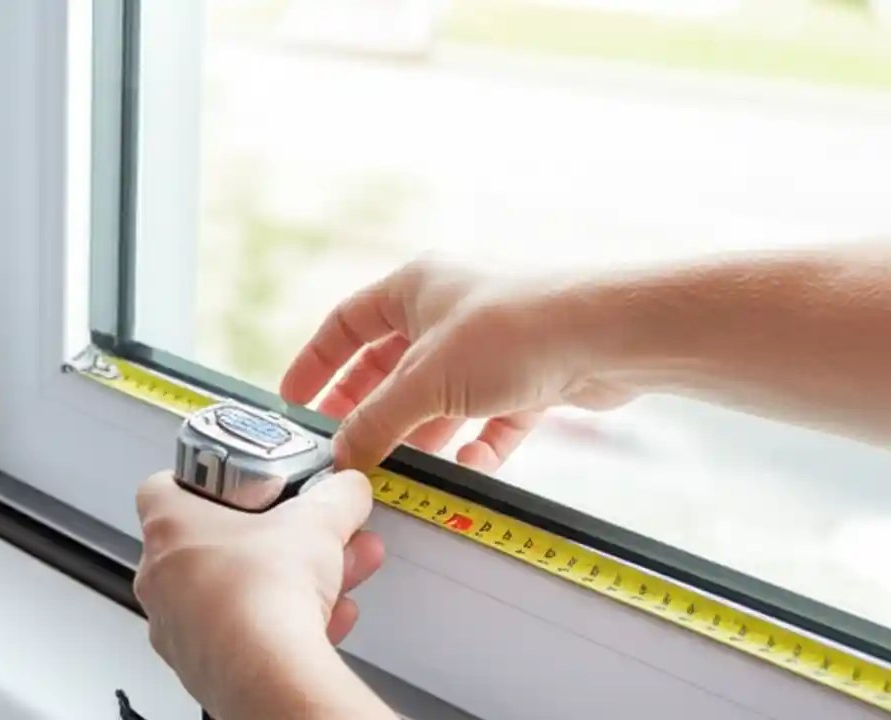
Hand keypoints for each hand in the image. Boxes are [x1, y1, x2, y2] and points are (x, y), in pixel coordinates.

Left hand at [134, 470, 391, 719]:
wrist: (267, 673)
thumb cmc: (265, 592)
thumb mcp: (318, 521)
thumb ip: (337, 495)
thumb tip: (348, 489)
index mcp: (169, 527)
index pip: (165, 486)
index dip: (205, 479)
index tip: (241, 481)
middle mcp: (161, 577)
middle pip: (215, 542)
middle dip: (272, 537)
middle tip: (307, 534)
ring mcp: (177, 625)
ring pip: (234, 591)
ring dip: (285, 581)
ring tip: (337, 576)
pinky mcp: (201, 665)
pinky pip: (242, 633)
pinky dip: (281, 624)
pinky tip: (327, 618)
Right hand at [281, 258, 634, 471]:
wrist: (608, 336)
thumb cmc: (513, 330)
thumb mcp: (425, 380)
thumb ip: (376, 422)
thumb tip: (342, 455)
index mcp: (414, 288)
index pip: (346, 324)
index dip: (316, 362)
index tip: (296, 401)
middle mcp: (448, 311)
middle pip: (389, 366)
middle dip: (366, 410)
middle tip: (343, 448)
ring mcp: (490, 346)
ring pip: (439, 398)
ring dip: (419, 435)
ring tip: (397, 472)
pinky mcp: (528, 377)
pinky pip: (489, 419)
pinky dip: (476, 446)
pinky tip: (466, 469)